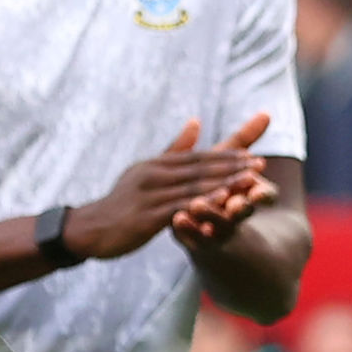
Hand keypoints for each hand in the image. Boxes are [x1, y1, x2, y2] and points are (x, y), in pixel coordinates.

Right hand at [66, 113, 273, 261]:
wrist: (90, 229)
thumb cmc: (122, 203)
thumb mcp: (146, 171)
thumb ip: (174, 150)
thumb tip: (196, 122)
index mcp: (158, 165)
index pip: (199, 157)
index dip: (227, 155)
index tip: (253, 153)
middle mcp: (155, 175)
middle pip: (200, 169)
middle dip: (233, 166)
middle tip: (260, 165)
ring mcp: (151, 195)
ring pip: (194, 188)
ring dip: (224, 185)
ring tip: (250, 184)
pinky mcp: (147, 217)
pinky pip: (181, 210)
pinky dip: (203, 206)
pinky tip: (223, 208)